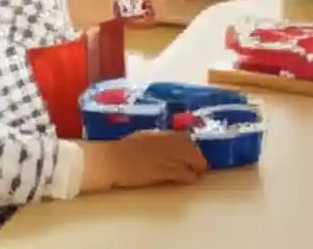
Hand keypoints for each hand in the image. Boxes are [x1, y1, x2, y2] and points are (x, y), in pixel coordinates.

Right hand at [78, 131, 208, 192]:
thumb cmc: (119, 149)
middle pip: (189, 149)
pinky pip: (180, 173)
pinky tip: (191, 179)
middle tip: (202, 163)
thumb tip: (163, 143)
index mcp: (158, 134)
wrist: (110, 160)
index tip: (194, 149)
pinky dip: (188, 176)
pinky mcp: (161, 171)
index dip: (190, 144)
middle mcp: (165, 143)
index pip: (182, 136)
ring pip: (188, 161)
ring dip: (196, 166)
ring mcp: (164, 157)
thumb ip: (154, 139)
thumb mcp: (140, 138)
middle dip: (198, 156)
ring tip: (199, 172)